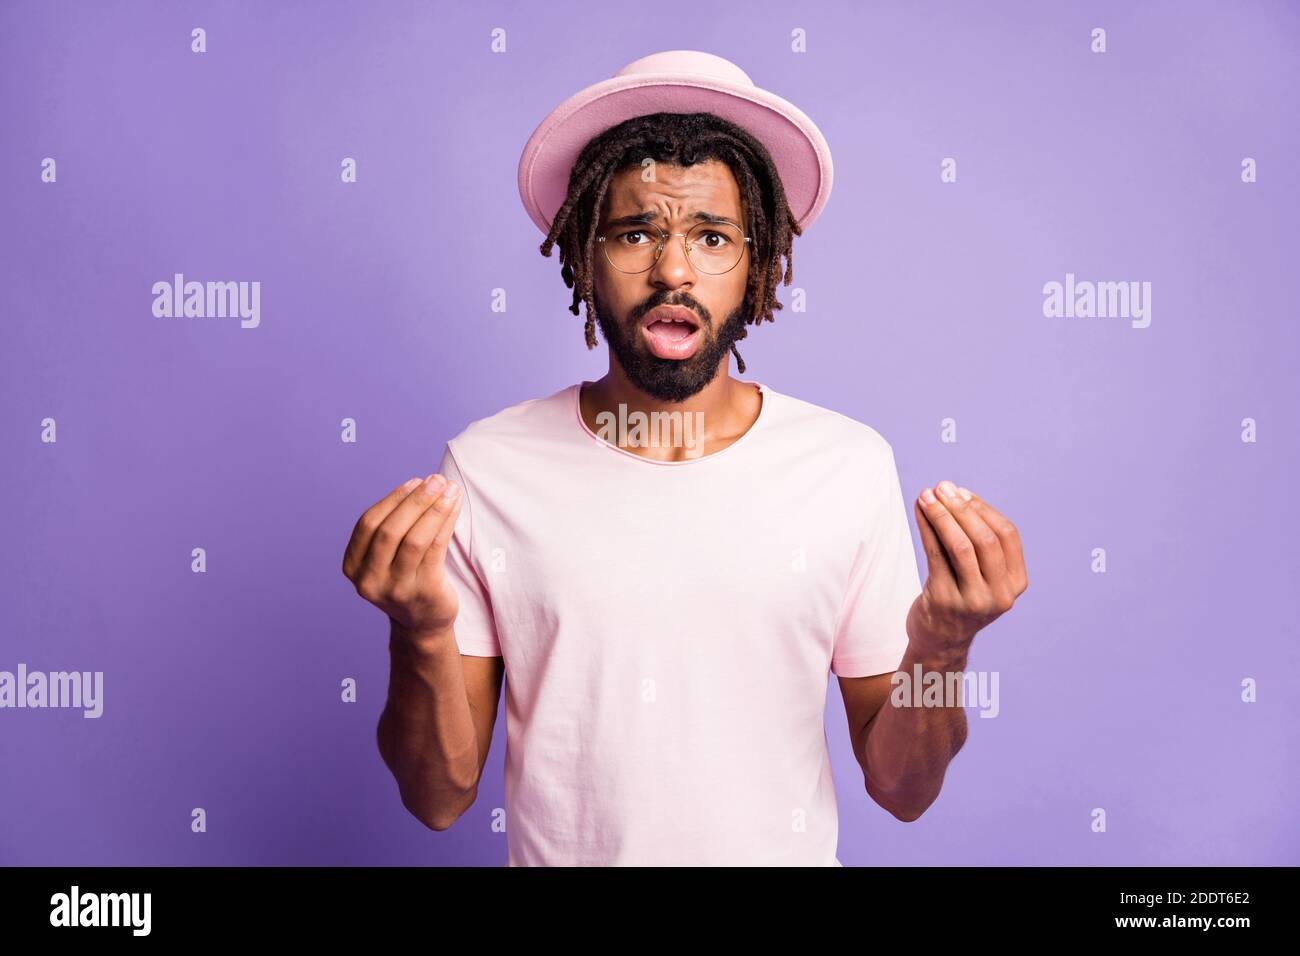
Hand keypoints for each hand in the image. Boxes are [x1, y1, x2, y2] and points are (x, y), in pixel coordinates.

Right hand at [342, 474, 463, 638]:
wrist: (422, 623)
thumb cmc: (406, 578)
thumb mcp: (386, 557)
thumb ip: (392, 527)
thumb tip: (421, 484)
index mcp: (352, 566)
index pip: (368, 524)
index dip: (392, 499)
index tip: (415, 481)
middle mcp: (369, 580)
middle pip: (390, 530)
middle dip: (415, 500)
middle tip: (437, 480)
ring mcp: (395, 589)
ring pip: (415, 539)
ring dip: (434, 509)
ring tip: (450, 489)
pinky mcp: (423, 592)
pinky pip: (436, 549)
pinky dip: (445, 523)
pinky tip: (454, 507)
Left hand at [907, 480, 1027, 658]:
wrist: (941, 640)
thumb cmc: (961, 596)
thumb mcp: (982, 574)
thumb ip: (978, 540)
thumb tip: (956, 493)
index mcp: (1016, 583)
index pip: (1007, 535)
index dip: (984, 509)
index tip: (962, 492)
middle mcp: (1000, 595)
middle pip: (985, 539)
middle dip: (961, 508)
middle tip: (942, 487)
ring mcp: (973, 601)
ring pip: (960, 546)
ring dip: (941, 515)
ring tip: (926, 495)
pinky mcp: (945, 602)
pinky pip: (935, 556)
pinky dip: (927, 529)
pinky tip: (919, 512)